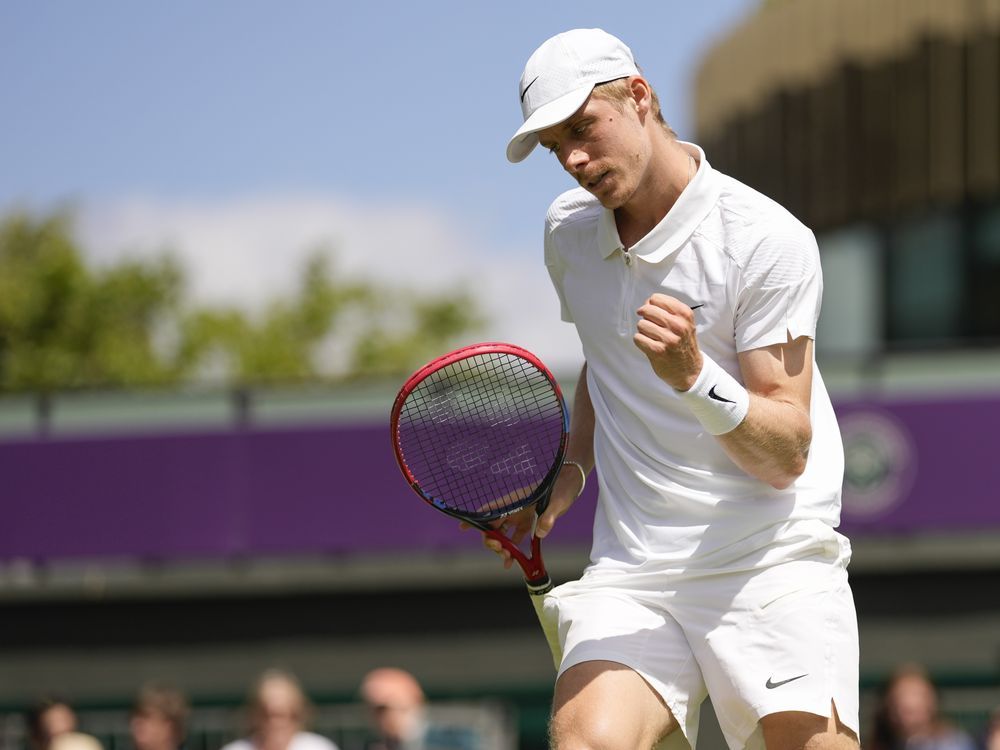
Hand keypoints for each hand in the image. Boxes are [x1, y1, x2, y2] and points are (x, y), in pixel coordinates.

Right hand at [459, 462, 585, 568]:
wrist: (571, 482)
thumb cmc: (562, 487)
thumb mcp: (557, 502)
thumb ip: (549, 517)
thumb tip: (540, 533)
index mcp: (515, 501)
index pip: (490, 510)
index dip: (475, 519)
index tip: (462, 527)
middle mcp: (514, 509)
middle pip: (493, 526)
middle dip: (492, 541)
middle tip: (501, 552)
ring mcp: (520, 516)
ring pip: (503, 534)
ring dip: (502, 548)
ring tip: (508, 561)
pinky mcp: (529, 522)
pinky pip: (516, 538)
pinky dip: (513, 549)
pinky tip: (513, 562)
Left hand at [634, 294, 702, 390]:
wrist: (690, 370)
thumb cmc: (683, 343)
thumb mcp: (684, 322)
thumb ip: (667, 310)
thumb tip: (645, 304)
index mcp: (684, 314)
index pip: (656, 298)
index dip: (650, 305)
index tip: (653, 313)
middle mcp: (678, 325)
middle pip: (647, 310)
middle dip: (645, 317)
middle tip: (652, 326)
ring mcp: (668, 339)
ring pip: (641, 324)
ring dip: (643, 331)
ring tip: (653, 338)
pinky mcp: (658, 351)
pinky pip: (638, 338)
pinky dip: (640, 341)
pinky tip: (649, 345)